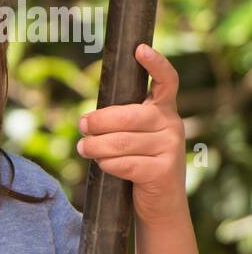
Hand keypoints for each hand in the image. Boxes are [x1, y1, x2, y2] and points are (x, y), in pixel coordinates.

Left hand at [76, 43, 188, 225]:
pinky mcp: (164, 171)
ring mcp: (171, 148)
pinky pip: (124, 163)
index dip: (155, 64)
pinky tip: (104, 166)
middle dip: (98, 121)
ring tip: (83, 148)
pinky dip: (107, 165)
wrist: (159, 204)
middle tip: (81, 126)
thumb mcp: (132, 137)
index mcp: (164, 110)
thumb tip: (86, 120)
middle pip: (129, 115)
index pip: (167, 81)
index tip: (139, 49)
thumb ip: (118, 122)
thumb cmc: (137, 163)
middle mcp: (172, 125)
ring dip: (95, 146)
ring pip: (121, 141)